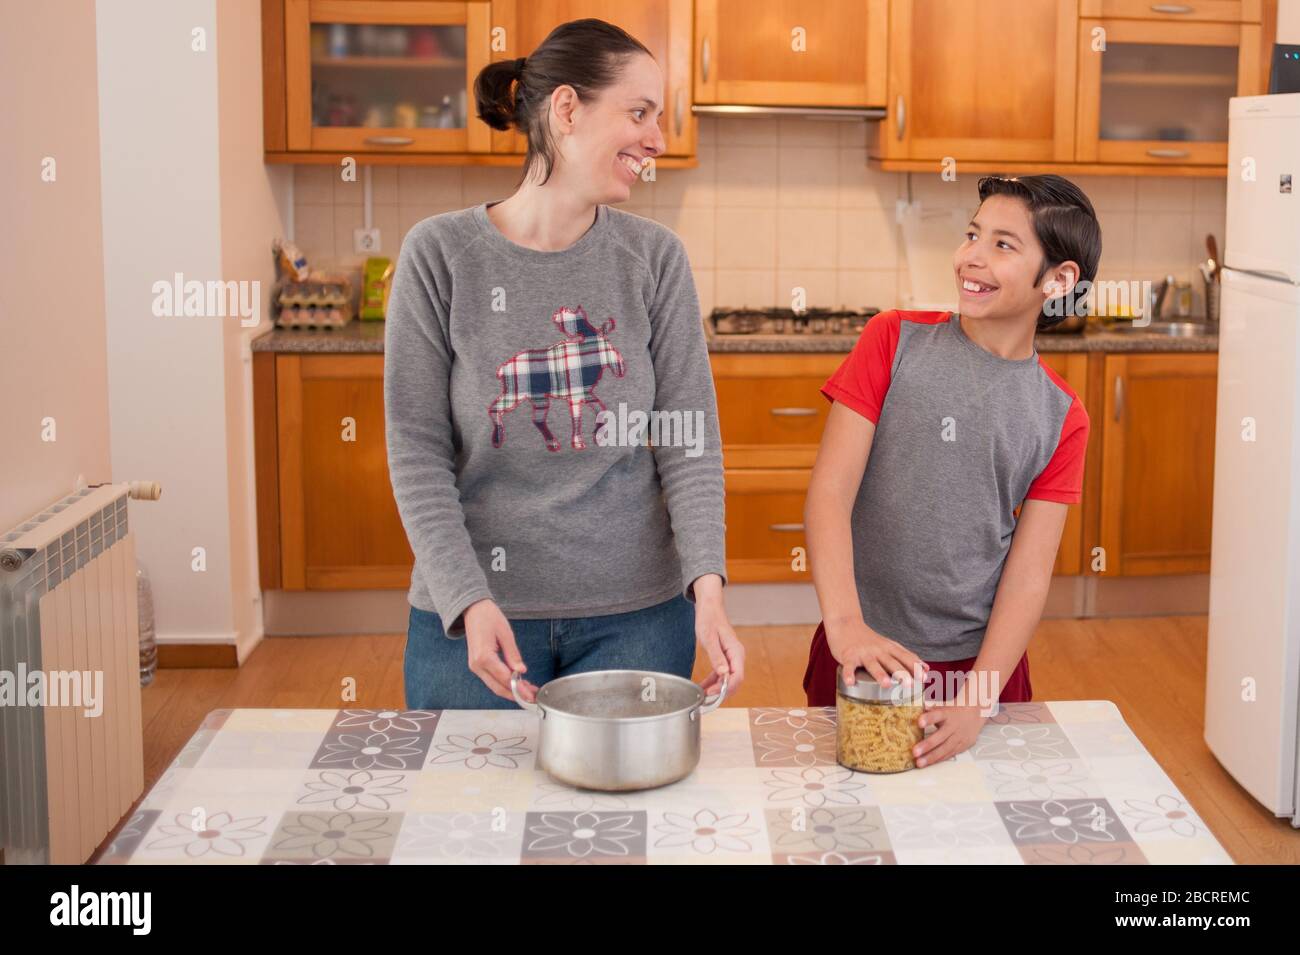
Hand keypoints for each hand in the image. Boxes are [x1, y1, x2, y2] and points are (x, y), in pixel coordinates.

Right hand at [463, 599, 537, 702]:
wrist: (473, 609)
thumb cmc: (488, 617)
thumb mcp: (505, 633)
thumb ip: (513, 654)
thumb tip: (521, 671)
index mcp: (484, 657)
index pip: (505, 679)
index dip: (520, 689)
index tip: (531, 693)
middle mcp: (477, 665)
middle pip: (498, 688)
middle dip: (516, 695)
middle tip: (532, 697)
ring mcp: (475, 666)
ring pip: (494, 686)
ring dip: (511, 691)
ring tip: (528, 691)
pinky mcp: (477, 665)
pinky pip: (491, 679)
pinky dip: (504, 684)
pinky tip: (517, 683)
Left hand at [691, 575, 743, 698]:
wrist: (709, 608)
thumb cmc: (709, 620)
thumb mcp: (709, 638)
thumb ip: (716, 656)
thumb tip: (723, 673)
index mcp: (736, 652)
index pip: (737, 677)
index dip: (726, 688)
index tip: (711, 693)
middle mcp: (737, 657)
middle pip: (734, 681)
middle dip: (721, 692)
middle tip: (705, 698)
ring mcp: (732, 658)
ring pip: (728, 680)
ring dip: (716, 689)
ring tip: (701, 695)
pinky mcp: (725, 659)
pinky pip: (722, 675)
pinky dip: (713, 682)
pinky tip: (703, 687)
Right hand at [825, 616, 927, 689]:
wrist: (845, 623)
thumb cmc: (868, 639)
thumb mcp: (889, 645)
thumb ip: (906, 656)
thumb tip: (926, 668)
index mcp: (889, 648)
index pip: (905, 657)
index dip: (915, 667)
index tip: (925, 677)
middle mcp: (877, 650)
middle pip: (891, 661)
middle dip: (901, 673)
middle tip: (910, 684)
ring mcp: (863, 653)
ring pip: (872, 664)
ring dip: (879, 674)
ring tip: (886, 684)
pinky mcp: (848, 656)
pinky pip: (849, 666)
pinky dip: (848, 674)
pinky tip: (850, 682)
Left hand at [913, 701, 985, 767]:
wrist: (976, 715)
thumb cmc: (955, 710)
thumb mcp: (944, 705)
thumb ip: (930, 709)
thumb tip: (917, 709)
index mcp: (948, 714)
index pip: (937, 715)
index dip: (929, 719)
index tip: (919, 722)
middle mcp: (954, 727)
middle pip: (940, 737)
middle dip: (927, 745)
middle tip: (915, 752)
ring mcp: (959, 738)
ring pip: (945, 749)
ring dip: (931, 757)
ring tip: (919, 763)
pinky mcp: (962, 746)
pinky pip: (949, 754)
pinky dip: (939, 759)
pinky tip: (929, 763)